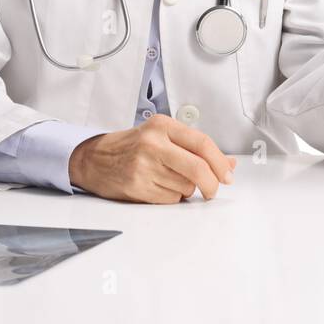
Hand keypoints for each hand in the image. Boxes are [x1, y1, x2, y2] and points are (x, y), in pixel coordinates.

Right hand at [68, 114, 237, 203]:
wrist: (93, 159)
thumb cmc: (131, 147)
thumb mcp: (162, 136)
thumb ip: (195, 148)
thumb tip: (230, 164)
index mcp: (162, 125)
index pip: (202, 142)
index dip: (220, 162)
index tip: (228, 175)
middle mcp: (153, 143)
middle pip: (197, 168)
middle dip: (212, 184)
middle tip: (213, 190)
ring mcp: (143, 165)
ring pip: (186, 186)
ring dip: (187, 189)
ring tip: (170, 180)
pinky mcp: (137, 186)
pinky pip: (170, 199)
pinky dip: (172, 197)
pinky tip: (158, 187)